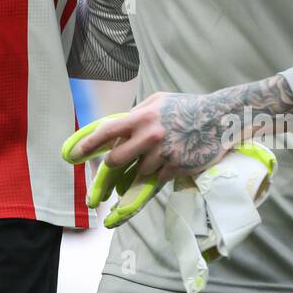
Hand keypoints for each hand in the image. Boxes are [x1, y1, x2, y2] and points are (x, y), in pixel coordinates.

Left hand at [67, 92, 232, 185]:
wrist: (220, 119)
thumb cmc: (185, 107)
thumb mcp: (157, 102)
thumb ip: (134, 115)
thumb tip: (110, 129)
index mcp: (142, 117)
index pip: (107, 132)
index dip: (87, 145)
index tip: (71, 156)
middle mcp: (150, 136)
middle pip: (115, 161)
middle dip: (106, 175)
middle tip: (96, 190)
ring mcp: (163, 154)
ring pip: (134, 174)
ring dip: (129, 180)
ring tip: (122, 187)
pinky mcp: (175, 169)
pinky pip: (152, 182)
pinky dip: (145, 183)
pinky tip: (141, 185)